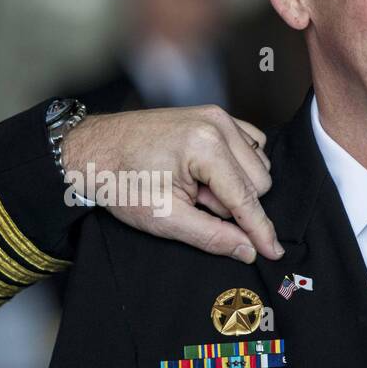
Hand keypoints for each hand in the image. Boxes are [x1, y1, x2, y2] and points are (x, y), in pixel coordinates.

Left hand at [60, 106, 282, 262]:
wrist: (92, 150)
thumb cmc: (120, 181)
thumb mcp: (164, 218)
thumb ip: (212, 236)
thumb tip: (246, 250)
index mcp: (206, 147)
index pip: (247, 198)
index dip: (261, 230)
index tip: (273, 252)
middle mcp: (217, 124)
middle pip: (259, 181)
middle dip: (233, 203)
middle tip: (194, 204)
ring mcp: (217, 115)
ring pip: (257, 164)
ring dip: (234, 185)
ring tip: (194, 189)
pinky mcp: (213, 115)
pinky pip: (249, 145)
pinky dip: (235, 167)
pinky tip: (205, 176)